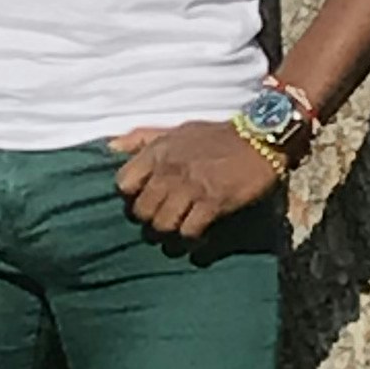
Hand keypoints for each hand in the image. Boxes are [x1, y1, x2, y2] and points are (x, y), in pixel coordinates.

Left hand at [108, 119, 283, 241]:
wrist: (260, 137)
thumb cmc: (216, 136)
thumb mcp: (175, 129)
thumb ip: (141, 138)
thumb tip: (109, 146)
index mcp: (158, 152)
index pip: (123, 184)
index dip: (130, 197)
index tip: (144, 199)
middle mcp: (170, 170)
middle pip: (141, 212)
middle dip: (150, 221)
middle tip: (163, 222)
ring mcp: (191, 188)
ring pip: (162, 226)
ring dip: (169, 234)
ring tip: (178, 233)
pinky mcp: (213, 203)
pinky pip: (189, 232)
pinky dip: (192, 239)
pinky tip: (199, 235)